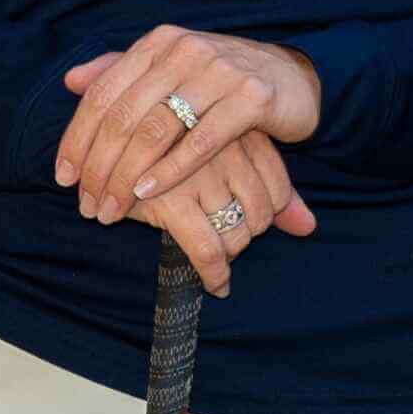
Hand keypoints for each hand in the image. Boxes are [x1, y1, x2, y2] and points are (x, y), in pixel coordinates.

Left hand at [55, 28, 325, 219]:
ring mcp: (220, 72)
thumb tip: (70, 81)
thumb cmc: (220, 80)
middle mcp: (185, 50)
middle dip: (99, 167)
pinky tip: (148, 193)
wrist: (292, 77)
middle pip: (124, 115)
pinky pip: (200, 141)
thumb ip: (121, 71)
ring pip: (156, 130)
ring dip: (127, 176)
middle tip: (88, 204)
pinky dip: (169, 171)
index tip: (63, 176)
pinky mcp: (251, 98)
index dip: (77, 137)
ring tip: (113, 208)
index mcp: (159, 42)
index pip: (103, 92)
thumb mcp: (169, 69)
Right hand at [128, 131, 315, 295]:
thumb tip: (310, 227)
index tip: (250, 221)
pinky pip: (207, 251)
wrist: (103, 136)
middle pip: (260, 214)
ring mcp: (197, 174)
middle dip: (247, 235)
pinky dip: (215, 274)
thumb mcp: (222, 154)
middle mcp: (222, 149)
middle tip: (225, 240)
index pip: (278, 186)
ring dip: (228, 254)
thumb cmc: (166, 148)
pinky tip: (215, 284)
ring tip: (211, 254)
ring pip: (236, 234)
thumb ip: (273, 189)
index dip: (269, 213)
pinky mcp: (169, 200)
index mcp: (235, 129)